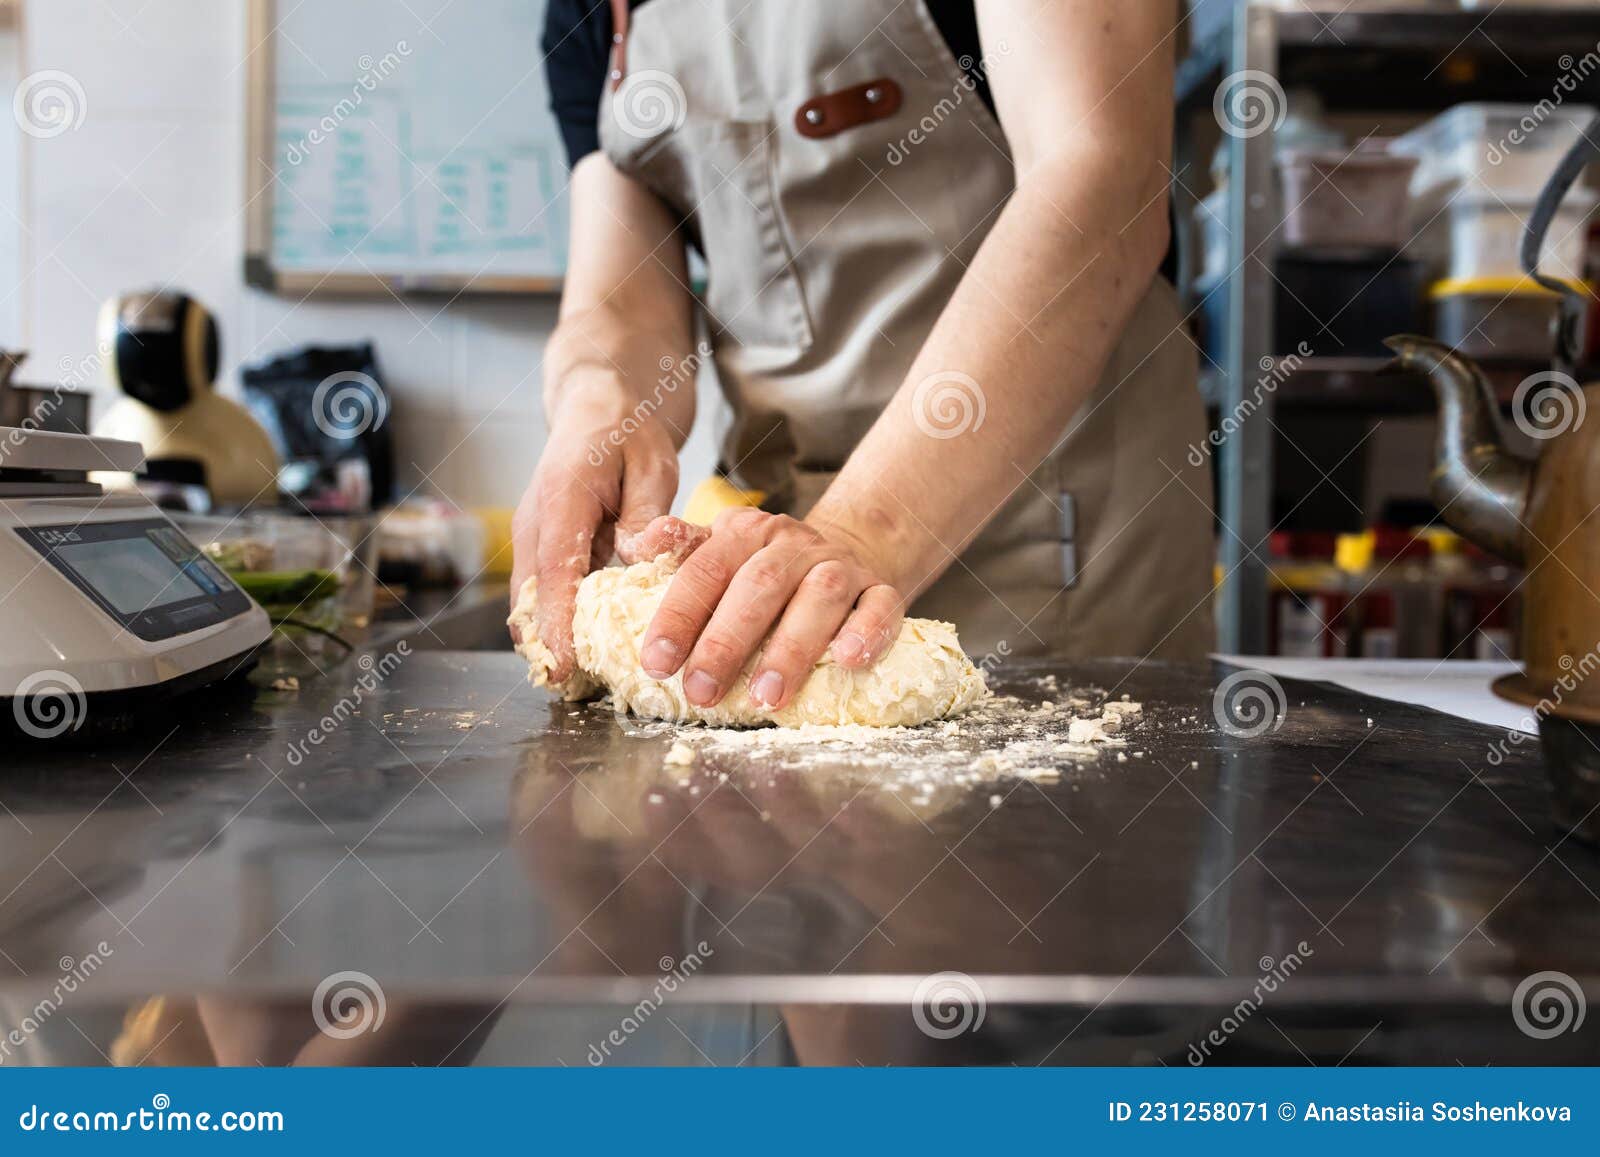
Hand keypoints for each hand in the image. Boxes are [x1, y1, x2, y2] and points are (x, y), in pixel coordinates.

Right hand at [510, 379, 678, 680]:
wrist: (599, 407)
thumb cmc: (630, 432)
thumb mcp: (652, 463)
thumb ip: (645, 513)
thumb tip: (638, 556)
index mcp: (562, 498)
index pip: (554, 572)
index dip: (557, 623)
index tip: (566, 666)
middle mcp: (536, 522)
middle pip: (530, 598)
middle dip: (548, 647)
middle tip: (578, 692)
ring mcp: (533, 537)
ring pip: (530, 603)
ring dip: (549, 641)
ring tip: (582, 686)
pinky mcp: (541, 549)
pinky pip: (542, 595)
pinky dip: (555, 624)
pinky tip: (585, 654)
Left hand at [637, 509, 904, 710]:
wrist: (845, 551)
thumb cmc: (768, 571)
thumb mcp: (723, 554)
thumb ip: (683, 553)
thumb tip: (639, 543)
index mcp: (744, 532)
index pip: (705, 570)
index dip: (679, 616)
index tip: (657, 663)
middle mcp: (793, 544)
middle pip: (760, 585)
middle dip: (728, 642)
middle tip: (702, 691)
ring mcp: (841, 566)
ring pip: (821, 596)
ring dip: (792, 647)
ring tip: (767, 696)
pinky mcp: (881, 589)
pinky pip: (881, 605)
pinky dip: (868, 631)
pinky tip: (850, 659)